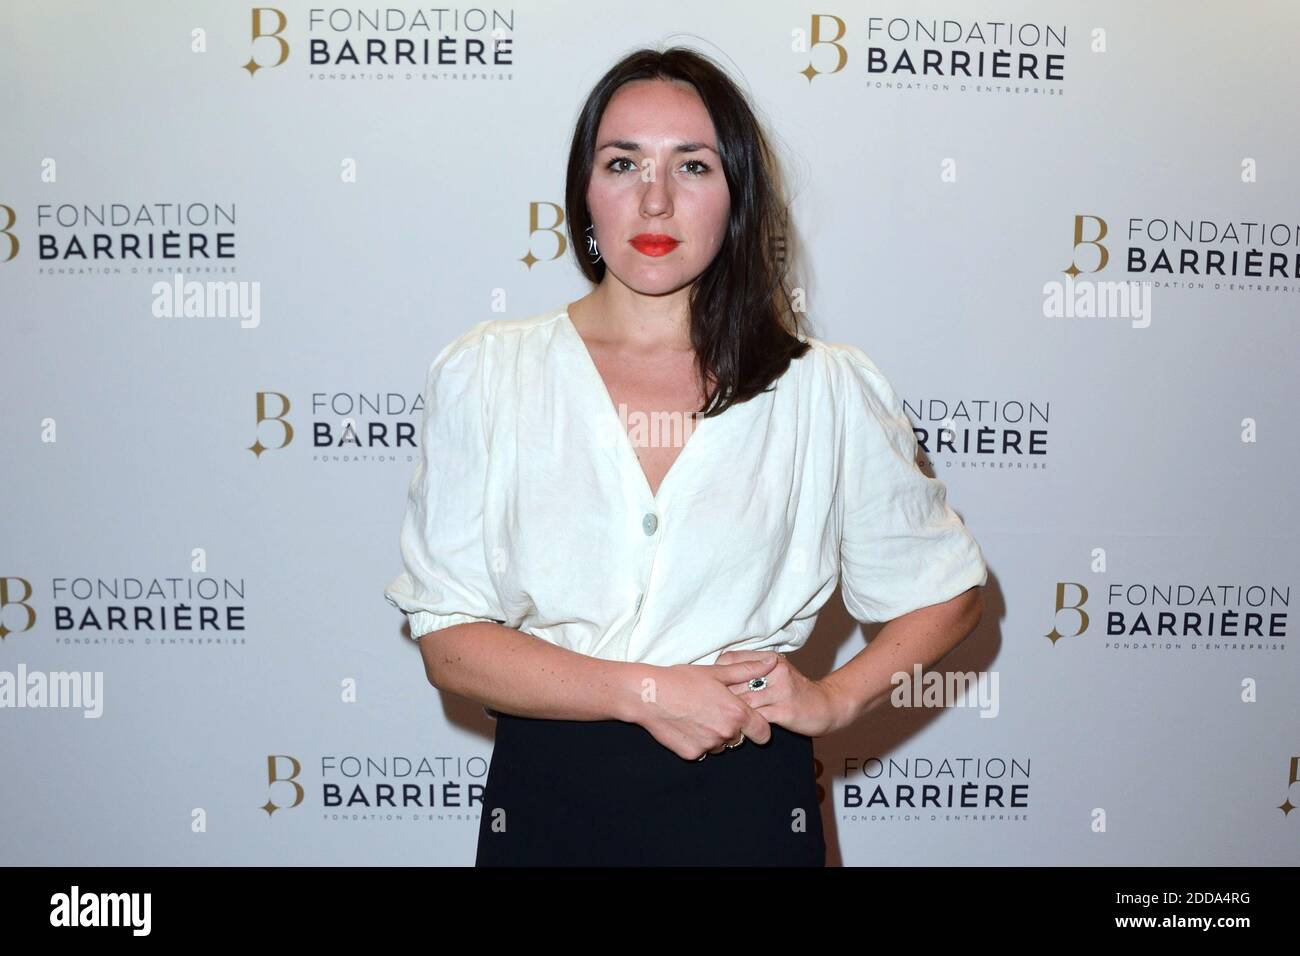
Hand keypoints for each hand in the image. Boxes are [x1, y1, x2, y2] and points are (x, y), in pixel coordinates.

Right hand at [632, 655, 780, 760]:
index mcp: (736, 713)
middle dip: (732, 727)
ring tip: (697, 715)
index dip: (758, 727)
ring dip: (715, 735)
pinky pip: (702, 751)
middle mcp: (726, 734)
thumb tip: (772, 662)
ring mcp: (708, 746)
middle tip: (713, 709)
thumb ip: (747, 671)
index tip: (750, 720)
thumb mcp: (716, 672)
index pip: (763, 733)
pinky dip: (697, 741)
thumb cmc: (682, 679)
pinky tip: (685, 724)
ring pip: (720, 745)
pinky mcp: (691, 754)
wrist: (649, 695)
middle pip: (739, 738)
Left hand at [716, 650, 847, 737]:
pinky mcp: (785, 710)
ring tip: (716, 720)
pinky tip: (736, 729)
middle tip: (704, 707)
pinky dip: (744, 724)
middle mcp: (774, 670)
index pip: (731, 659)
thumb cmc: (795, 691)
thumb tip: (718, 675)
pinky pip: (757, 717)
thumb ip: (750, 669)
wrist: (827, 706)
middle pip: (734, 681)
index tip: (707, 686)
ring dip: (728, 712)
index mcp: (769, 659)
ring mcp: (781, 690)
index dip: (715, 673)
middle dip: (717, 696)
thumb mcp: (774, 672)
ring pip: (743, 701)